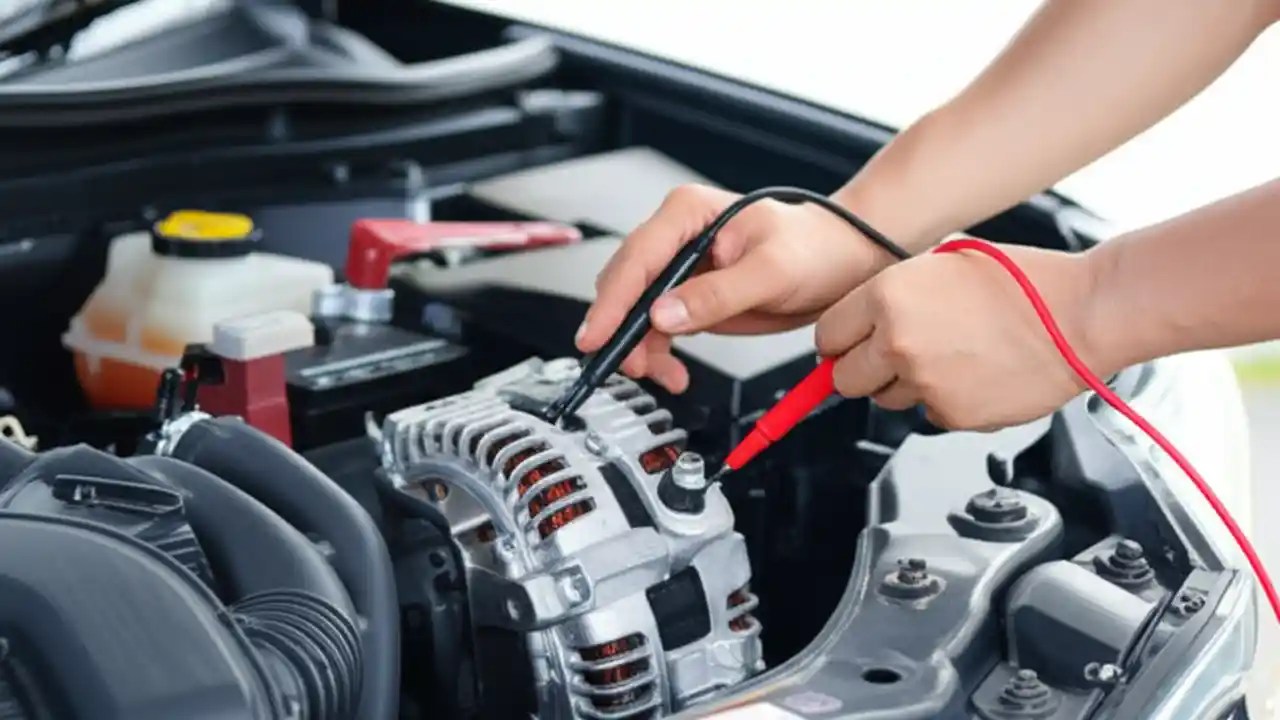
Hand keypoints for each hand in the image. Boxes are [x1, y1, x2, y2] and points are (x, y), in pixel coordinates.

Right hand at [577, 184, 895, 391]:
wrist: (841, 262)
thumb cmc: (815, 248)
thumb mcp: (771, 272)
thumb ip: (716, 294)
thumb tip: (665, 314)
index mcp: (688, 214)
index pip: (637, 258)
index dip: (613, 301)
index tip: (598, 335)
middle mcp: (676, 236)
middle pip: (626, 286)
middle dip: (624, 330)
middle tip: (634, 365)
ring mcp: (679, 267)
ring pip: (635, 312)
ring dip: (640, 348)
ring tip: (664, 374)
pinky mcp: (688, 295)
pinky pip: (656, 328)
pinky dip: (658, 353)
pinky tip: (672, 371)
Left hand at [814, 243, 1109, 430]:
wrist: (1081, 316)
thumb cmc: (1022, 284)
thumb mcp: (941, 265)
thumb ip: (892, 296)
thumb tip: (858, 326)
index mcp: (887, 296)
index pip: (826, 336)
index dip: (840, 341)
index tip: (848, 345)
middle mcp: (897, 341)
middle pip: (844, 378)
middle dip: (864, 369)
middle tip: (896, 354)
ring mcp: (923, 382)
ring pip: (885, 399)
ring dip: (905, 385)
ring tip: (951, 356)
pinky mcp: (951, 414)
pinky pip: (928, 413)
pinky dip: (945, 400)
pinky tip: (975, 373)